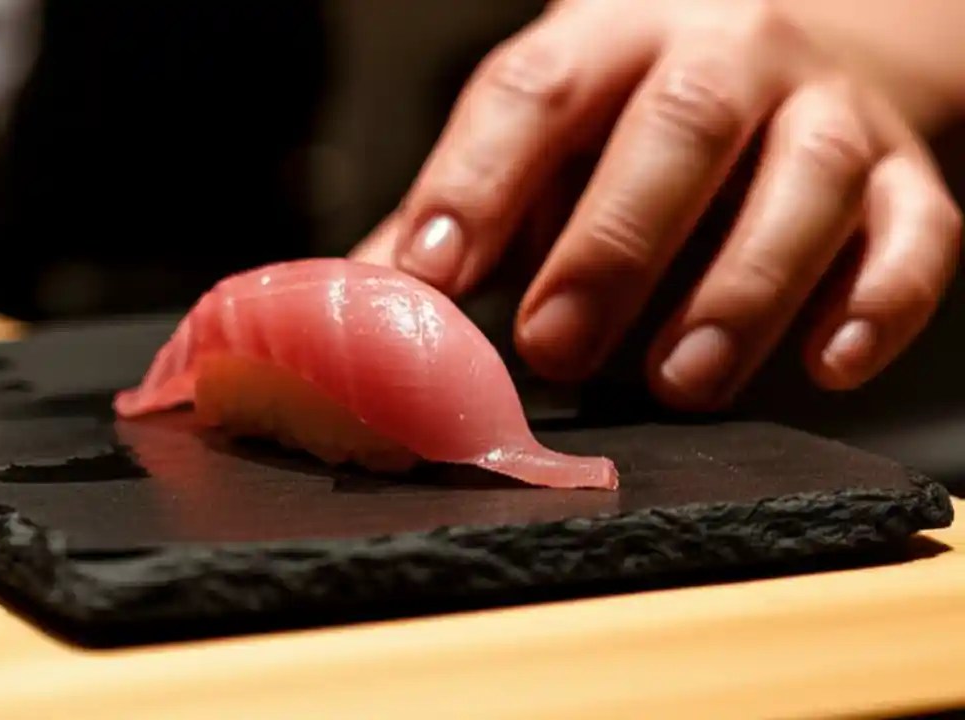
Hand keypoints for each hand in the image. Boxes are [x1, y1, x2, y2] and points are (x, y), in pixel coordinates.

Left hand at [350, 0, 961, 410]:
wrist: (807, 29)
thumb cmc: (639, 103)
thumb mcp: (547, 131)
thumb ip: (465, 208)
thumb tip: (362, 301)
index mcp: (608, 39)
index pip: (534, 92)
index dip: (477, 182)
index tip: (433, 276)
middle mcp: (726, 55)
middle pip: (676, 129)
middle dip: (612, 245)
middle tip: (553, 346)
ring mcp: (826, 111)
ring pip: (803, 182)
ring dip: (740, 290)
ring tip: (678, 379)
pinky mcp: (908, 175)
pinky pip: (920, 233)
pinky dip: (879, 303)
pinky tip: (828, 364)